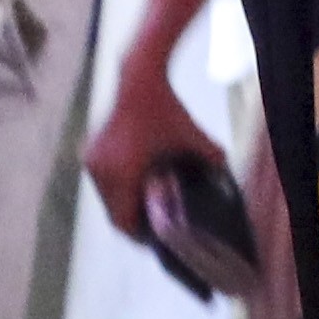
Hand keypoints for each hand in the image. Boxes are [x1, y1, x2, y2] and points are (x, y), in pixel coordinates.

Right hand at [85, 51, 210, 255]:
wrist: (140, 79)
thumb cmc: (166, 109)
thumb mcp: (192, 136)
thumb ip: (211, 159)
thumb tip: (227, 176)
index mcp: (120, 175)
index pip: (122, 220)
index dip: (138, 235)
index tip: (155, 240)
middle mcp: (100, 171)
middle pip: (113, 211)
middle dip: (134, 219)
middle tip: (155, 225)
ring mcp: (92, 161)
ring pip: (107, 197)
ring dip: (125, 203)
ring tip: (147, 205)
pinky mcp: (90, 151)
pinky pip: (104, 180)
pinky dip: (119, 187)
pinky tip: (138, 183)